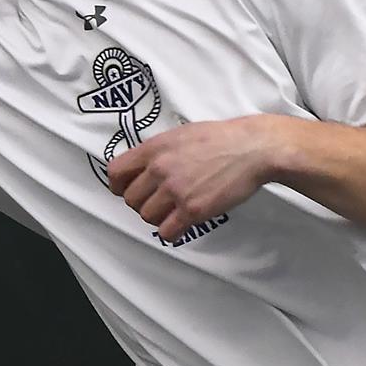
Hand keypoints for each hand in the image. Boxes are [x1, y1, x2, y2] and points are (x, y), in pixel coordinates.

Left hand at [104, 115, 287, 242]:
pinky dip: (171, 232)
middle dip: (141, 203)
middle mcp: (160, 169)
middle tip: (157, 202)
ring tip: (171, 211)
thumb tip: (141, 167)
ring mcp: (175, 190)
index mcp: (154, 149)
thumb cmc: (220, 139)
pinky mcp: (192, 210)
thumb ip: (156, 151)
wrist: (251, 149)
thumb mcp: (179, 134)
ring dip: (157, 217)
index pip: (115, 172)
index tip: (125, 190)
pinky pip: (166, 232)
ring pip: (146, 216)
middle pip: (130, 199)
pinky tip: (179, 225)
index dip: (118, 185)